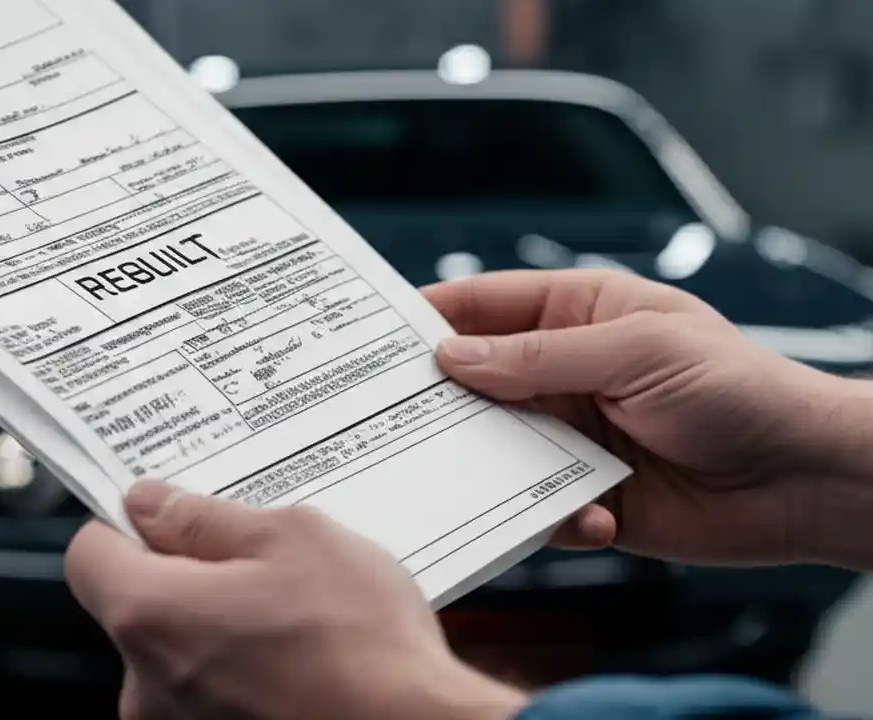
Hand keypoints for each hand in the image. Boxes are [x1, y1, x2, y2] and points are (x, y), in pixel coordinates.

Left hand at [66, 481, 527, 719]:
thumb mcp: (292, 540)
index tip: (170, 515)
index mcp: (150, 617)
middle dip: (186, 578)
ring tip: (293, 618)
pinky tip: (299, 663)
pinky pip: (208, 695)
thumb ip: (204, 519)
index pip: (88, 554)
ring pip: (177, 654)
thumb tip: (148, 503)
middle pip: (135, 607)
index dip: (125, 526)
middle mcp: (146, 688)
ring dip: (218, 630)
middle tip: (258, 563)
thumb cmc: (363, 645)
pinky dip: (239, 674)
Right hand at [426, 269, 872, 568]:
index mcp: (578, 316)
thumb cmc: (740, 390)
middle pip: (476, 381)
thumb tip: (452, 356)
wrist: (804, 480)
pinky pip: (537, 504)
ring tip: (485, 476)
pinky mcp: (587, 493)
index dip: (428, 318)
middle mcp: (567, 373)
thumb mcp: (637, 352)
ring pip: (498, 447)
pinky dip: (552, 515)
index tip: (374, 341)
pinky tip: (596, 515)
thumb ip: (540, 357)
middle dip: (444, 401)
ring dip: (494, 465)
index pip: (484, 307)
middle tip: (396, 418)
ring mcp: (573, 434)